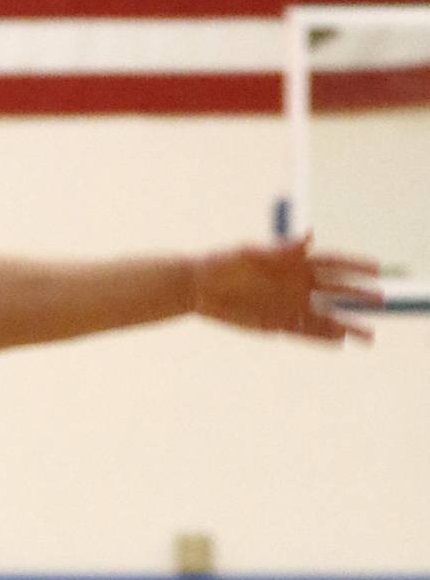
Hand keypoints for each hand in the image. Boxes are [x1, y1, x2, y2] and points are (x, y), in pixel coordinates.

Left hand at [192, 236, 379, 344]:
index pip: (332, 263)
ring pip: (323, 316)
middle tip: (382, 301)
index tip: (376, 269)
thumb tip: (309, 237)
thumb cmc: (222, 263)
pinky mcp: (275, 324)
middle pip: (334, 291)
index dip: (354, 266)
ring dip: (345, 324)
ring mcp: (287, 305)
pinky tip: (339, 342)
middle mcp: (296, 284)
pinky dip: (320, 338)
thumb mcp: (249, 254)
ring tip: (368, 335)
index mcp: (293, 262)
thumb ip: (279, 249)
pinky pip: (303, 332)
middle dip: (357, 296)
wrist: (198, 287)